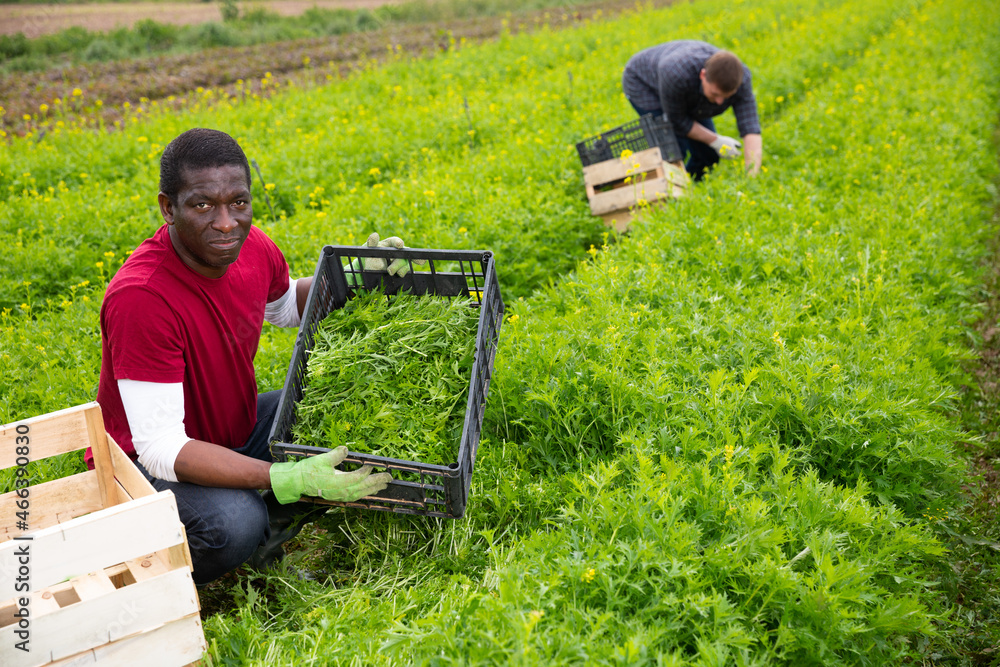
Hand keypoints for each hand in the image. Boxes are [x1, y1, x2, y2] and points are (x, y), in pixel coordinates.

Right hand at [269, 446, 391, 504]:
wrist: (299, 482)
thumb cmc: (309, 470)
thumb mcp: (322, 459)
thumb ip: (335, 455)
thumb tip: (346, 449)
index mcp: (338, 482)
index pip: (357, 477)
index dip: (367, 471)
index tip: (372, 463)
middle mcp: (341, 491)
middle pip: (363, 487)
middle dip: (377, 482)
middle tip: (389, 477)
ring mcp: (341, 495)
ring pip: (361, 493)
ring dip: (373, 489)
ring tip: (384, 485)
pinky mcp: (339, 496)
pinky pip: (356, 496)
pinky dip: (365, 493)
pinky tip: (371, 491)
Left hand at [358, 232, 423, 276]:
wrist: (372, 271)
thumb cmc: (371, 258)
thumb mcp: (370, 251)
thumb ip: (372, 243)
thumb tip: (375, 234)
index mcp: (390, 244)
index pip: (395, 241)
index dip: (398, 242)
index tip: (399, 245)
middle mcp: (397, 251)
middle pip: (402, 253)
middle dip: (397, 262)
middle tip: (389, 270)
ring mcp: (401, 259)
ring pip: (405, 262)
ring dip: (400, 268)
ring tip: (390, 273)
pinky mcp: (402, 268)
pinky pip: (406, 269)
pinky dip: (402, 272)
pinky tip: (398, 275)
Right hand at [709, 134, 742, 158]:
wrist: (717, 142)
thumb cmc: (726, 141)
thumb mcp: (733, 141)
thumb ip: (738, 144)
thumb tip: (740, 147)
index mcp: (734, 152)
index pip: (738, 154)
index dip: (739, 152)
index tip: (738, 151)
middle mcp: (730, 156)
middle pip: (734, 157)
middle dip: (735, 155)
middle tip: (735, 153)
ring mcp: (726, 157)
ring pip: (730, 158)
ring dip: (731, 156)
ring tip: (731, 153)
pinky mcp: (722, 156)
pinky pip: (725, 157)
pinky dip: (727, 155)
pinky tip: (726, 152)